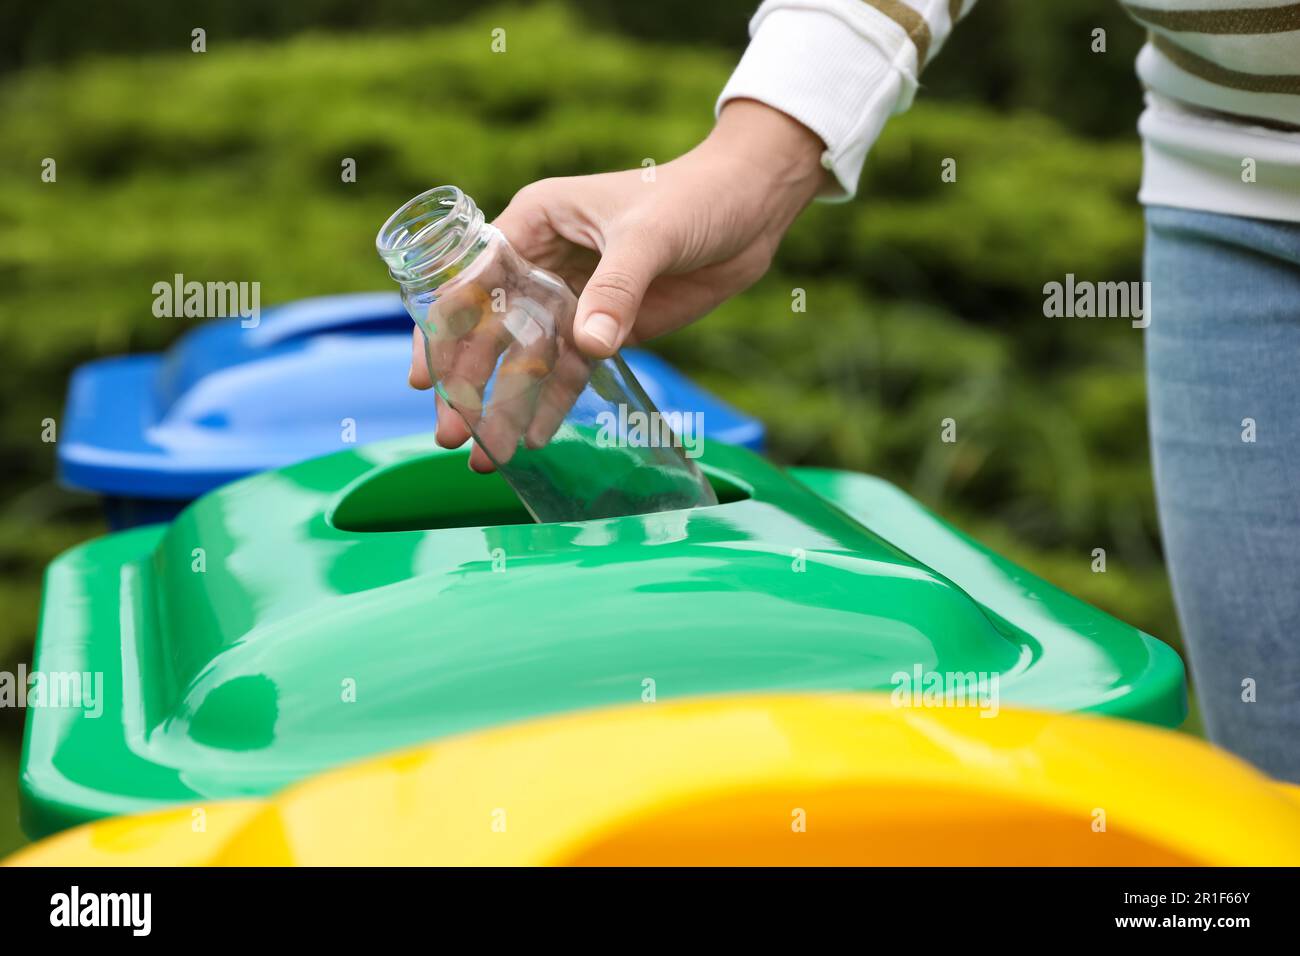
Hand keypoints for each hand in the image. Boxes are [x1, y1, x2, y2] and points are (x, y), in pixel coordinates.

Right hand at [410, 98, 826, 469]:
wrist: (750, 208)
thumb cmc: (694, 197)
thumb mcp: (651, 236)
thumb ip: (617, 289)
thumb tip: (587, 345)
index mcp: (533, 223)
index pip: (469, 281)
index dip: (442, 331)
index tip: (424, 379)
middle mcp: (541, 263)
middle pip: (489, 331)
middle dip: (467, 385)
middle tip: (451, 435)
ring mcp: (572, 299)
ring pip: (526, 360)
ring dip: (505, 407)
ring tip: (486, 457)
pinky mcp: (606, 328)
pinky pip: (570, 373)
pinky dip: (551, 406)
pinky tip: (531, 440)